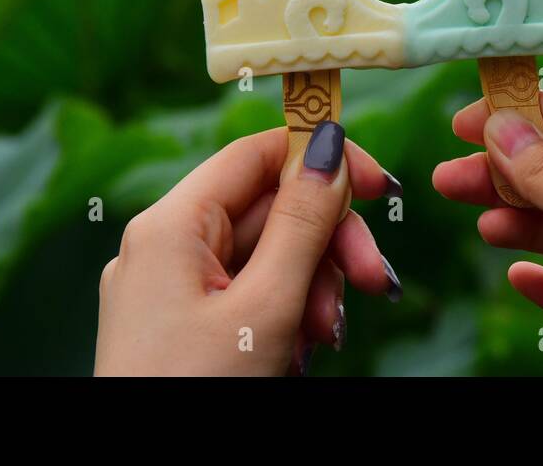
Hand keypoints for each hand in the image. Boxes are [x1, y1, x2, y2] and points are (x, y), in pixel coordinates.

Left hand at [95, 121, 401, 375]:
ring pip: (265, 257)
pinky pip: (246, 295)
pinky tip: (296, 355)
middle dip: (328, 244)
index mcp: (170, 225)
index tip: (378, 185)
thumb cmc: (198, 394)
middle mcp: (164, 247)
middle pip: (269, 209)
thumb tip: (328, 147)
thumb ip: (303, 223)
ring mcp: (169, 290)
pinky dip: (284, 315)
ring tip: (322, 338)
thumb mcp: (267, 306)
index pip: (256, 154)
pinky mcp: (180, 326)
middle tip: (374, 283)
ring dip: (312, 288)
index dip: (321, 159)